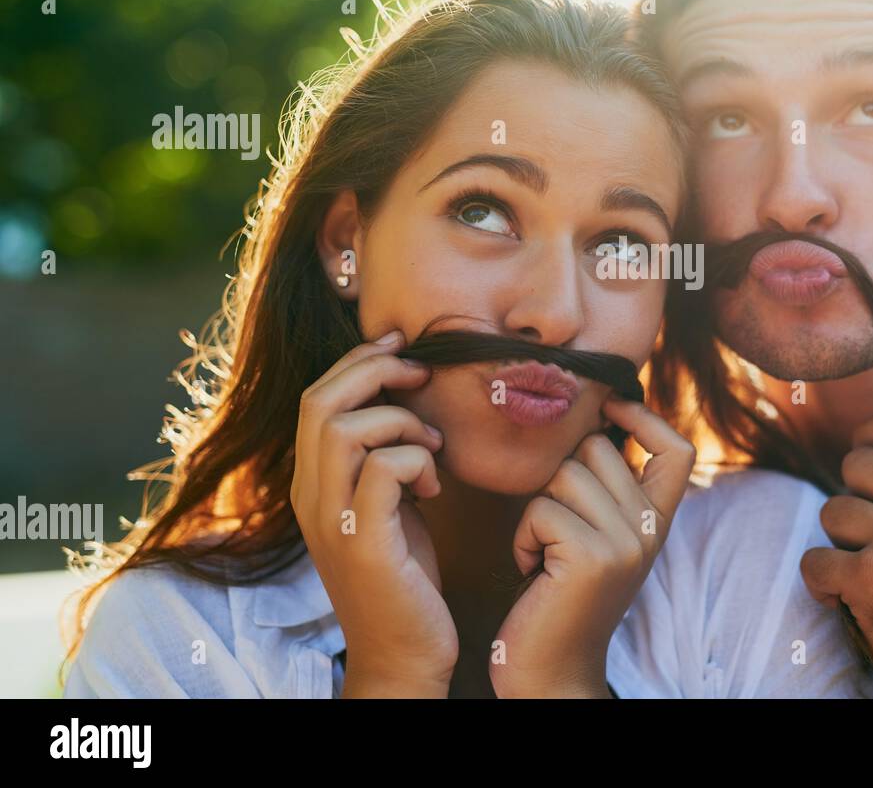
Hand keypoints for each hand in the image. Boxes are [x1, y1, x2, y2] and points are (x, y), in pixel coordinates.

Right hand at [290, 329, 456, 697]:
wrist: (405, 654)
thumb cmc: (407, 577)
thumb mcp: (391, 505)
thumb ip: (385, 459)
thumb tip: (408, 402)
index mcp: (313, 484)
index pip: (315, 398)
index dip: (357, 361)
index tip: (401, 345)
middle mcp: (310, 497)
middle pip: (319, 401)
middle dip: (375, 370)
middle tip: (420, 373)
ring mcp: (331, 520)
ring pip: (342, 428)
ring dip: (400, 421)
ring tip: (432, 446)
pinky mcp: (362, 543)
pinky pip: (382, 468)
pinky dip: (416, 461)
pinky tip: (435, 486)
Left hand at [490, 398, 695, 697]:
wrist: (551, 673)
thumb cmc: (559, 598)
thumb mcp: (598, 540)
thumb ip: (606, 491)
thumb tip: (592, 421)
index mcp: (656, 523)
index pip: (678, 450)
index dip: (646, 418)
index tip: (612, 406)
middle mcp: (649, 530)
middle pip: (597, 448)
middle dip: (560, 477)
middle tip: (556, 530)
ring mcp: (625, 543)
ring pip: (564, 473)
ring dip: (537, 512)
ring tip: (544, 554)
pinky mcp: (591, 556)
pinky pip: (540, 508)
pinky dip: (522, 538)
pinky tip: (533, 571)